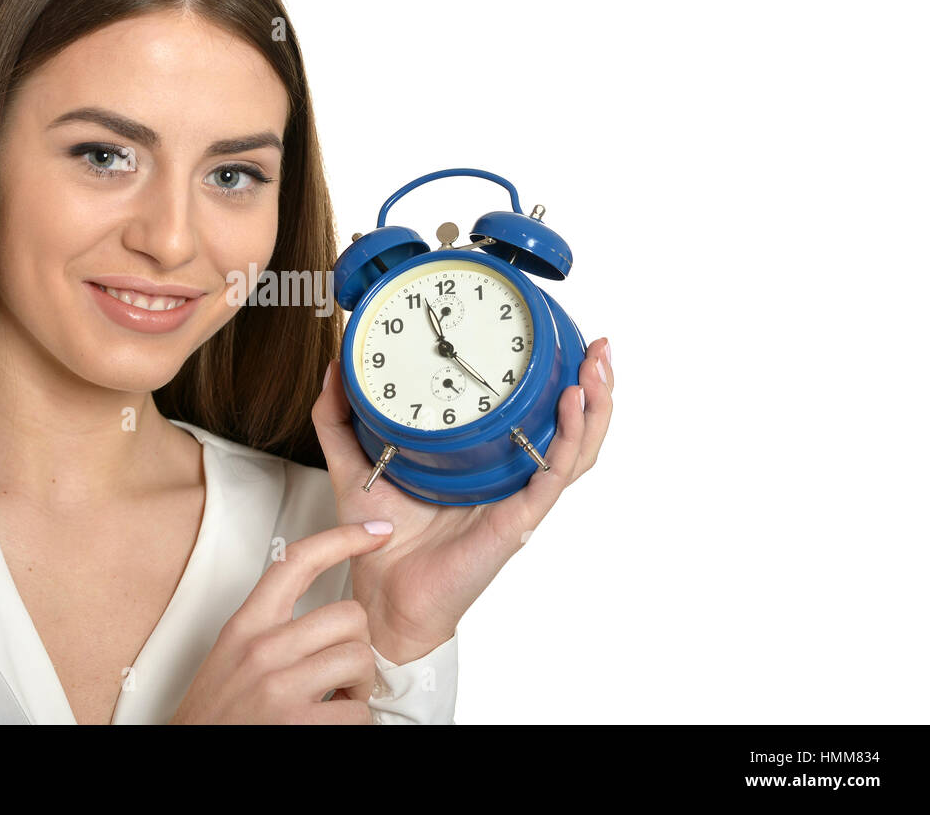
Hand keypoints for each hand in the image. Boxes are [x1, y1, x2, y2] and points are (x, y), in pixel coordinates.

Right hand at [167, 521, 393, 723]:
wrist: (191, 757)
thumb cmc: (216, 717)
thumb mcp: (231, 657)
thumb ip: (272, 632)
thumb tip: (325, 622)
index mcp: (246, 626)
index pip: (297, 561)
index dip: (343, 539)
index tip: (376, 533)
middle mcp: (262, 649)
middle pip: (349, 616)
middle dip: (358, 646)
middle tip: (343, 674)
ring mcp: (279, 686)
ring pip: (360, 659)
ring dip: (360, 688)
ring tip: (338, 702)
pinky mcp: (297, 724)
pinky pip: (359, 713)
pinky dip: (355, 723)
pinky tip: (329, 725)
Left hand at [311, 337, 614, 663]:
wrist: (380, 595)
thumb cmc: (377, 539)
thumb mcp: (355, 463)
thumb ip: (340, 418)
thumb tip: (336, 370)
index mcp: (483, 463)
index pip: (530, 416)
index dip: (552, 380)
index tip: (557, 339)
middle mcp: (508, 479)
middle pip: (569, 430)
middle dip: (592, 386)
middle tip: (599, 348)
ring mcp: (517, 498)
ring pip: (576, 451)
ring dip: (595, 407)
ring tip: (597, 367)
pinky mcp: (516, 519)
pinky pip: (553, 476)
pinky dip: (569, 439)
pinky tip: (571, 405)